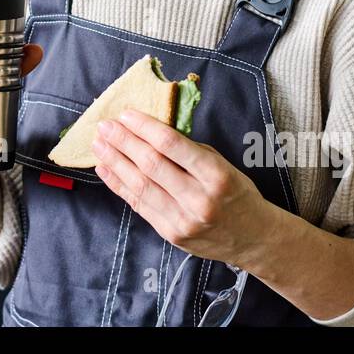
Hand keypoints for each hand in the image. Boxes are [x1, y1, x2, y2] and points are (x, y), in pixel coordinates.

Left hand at [91, 108, 274, 267]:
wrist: (254, 239)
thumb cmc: (237, 194)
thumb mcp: (223, 165)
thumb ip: (189, 151)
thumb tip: (150, 131)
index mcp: (216, 175)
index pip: (172, 145)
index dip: (144, 127)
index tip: (126, 114)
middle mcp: (198, 199)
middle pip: (151, 165)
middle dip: (123, 142)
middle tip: (104, 125)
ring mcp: (183, 220)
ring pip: (140, 186)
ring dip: (115, 162)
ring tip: (99, 144)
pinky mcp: (170, 234)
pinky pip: (139, 205)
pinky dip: (119, 185)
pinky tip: (106, 169)